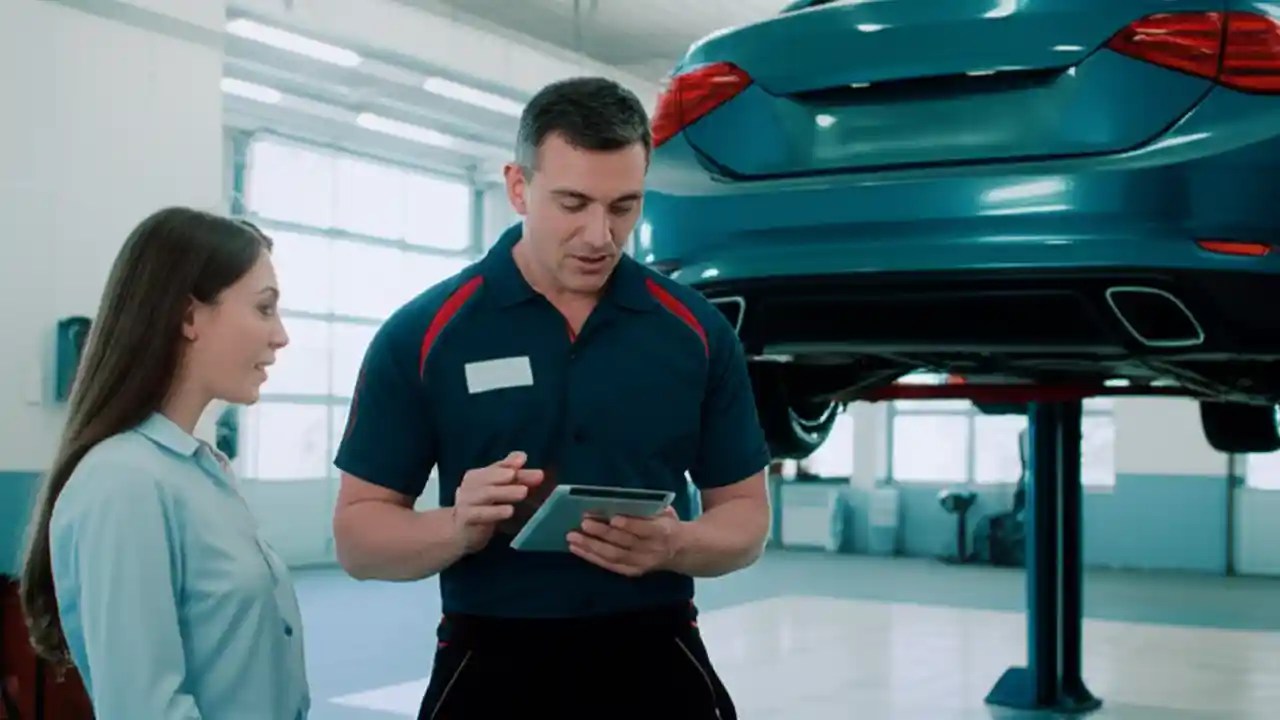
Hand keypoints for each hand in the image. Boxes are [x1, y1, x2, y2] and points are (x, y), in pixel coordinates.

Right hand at [452, 451, 542, 554]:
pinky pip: (480, 514)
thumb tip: (522, 456)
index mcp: (477, 475)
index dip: (510, 464)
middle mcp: (470, 486)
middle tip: (520, 474)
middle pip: (489, 478)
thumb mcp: (497, 489)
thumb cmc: (482, 507)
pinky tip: (510, 511)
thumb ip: (512, 473)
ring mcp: (467, 502)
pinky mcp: (466, 520)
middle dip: (504, 475)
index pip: (497, 468)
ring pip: (486, 494)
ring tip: (523, 491)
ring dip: (505, 492)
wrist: (460, 532)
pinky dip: (495, 512)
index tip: (523, 461)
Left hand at [567, 506, 681, 576]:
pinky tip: (577, 549)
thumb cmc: (667, 524)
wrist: (681, 550)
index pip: (645, 529)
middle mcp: (651, 550)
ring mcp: (640, 564)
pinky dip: (592, 557)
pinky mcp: (631, 572)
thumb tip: (619, 500)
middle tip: (583, 523)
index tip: (613, 517)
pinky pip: (609, 565)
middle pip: (625, 543)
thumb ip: (647, 508)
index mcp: (663, 532)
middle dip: (602, 533)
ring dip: (591, 546)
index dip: (630, 524)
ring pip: (613, 556)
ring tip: (572, 537)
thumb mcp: (665, 511)